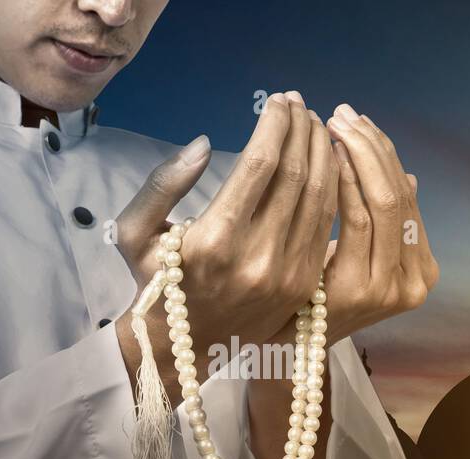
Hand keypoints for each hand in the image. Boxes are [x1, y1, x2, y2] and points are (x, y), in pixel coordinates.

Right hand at [113, 91, 337, 397]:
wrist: (185, 347)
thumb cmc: (158, 282)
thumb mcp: (136, 232)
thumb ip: (162, 183)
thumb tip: (204, 144)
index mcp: (214, 239)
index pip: (260, 163)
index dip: (275, 124)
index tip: (278, 99)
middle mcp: (256, 256)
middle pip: (296, 174)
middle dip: (304, 130)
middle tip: (302, 104)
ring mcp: (286, 273)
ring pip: (320, 197)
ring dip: (323, 152)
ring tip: (317, 125)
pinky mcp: (304, 285)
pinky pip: (326, 224)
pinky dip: (334, 186)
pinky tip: (328, 162)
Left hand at [314, 103, 438, 345]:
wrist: (286, 352)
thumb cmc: (319, 298)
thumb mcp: (361, 260)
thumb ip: (383, 224)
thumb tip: (409, 176)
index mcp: (422, 271)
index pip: (408, 195)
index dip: (385, 153)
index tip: (359, 121)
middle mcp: (414, 283)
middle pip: (400, 194)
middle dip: (371, 146)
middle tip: (343, 114)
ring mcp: (388, 289)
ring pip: (383, 202)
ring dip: (358, 155)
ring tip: (333, 125)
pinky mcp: (356, 291)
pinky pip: (356, 220)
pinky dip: (344, 182)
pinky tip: (327, 155)